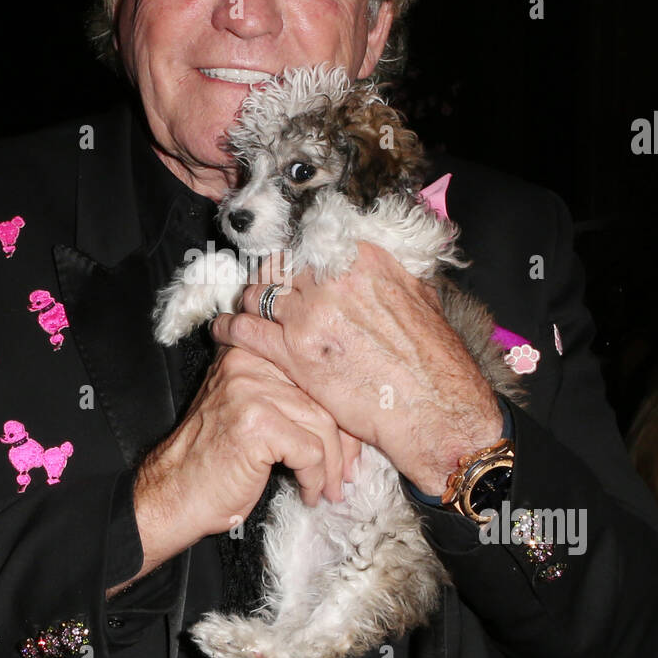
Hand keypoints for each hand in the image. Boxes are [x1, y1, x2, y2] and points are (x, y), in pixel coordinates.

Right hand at [129, 344, 361, 574]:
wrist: (173, 493)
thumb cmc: (212, 459)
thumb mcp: (244, 407)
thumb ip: (282, 391)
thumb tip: (342, 406)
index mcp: (248, 351)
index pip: (311, 369)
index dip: (339, 409)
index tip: (349, 441)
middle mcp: (248, 362)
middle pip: (322, 394)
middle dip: (345, 440)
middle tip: (349, 471)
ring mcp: (251, 391)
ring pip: (322, 424)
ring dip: (332, 466)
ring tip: (330, 489)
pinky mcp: (256, 424)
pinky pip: (310, 451)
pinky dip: (315, 478)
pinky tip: (307, 492)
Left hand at [210, 245, 500, 496]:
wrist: (435, 409)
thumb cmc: (434, 362)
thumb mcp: (421, 300)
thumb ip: (389, 279)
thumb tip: (377, 272)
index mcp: (362, 260)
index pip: (309, 247)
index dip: (295, 261)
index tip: (290, 271)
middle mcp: (332, 278)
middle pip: (279, 268)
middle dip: (269, 280)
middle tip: (265, 293)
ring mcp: (309, 313)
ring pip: (257, 295)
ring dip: (249, 304)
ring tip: (243, 312)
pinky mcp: (292, 351)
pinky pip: (244, 329)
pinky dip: (228, 328)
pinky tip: (221, 331)